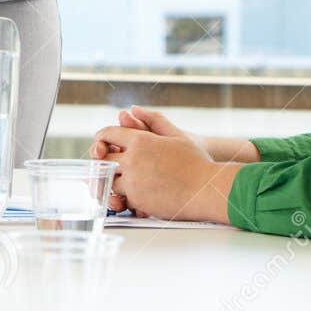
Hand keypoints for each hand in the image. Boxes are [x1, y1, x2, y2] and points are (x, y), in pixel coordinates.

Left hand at [96, 108, 256, 211]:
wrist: (208, 190)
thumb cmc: (196, 162)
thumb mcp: (176, 135)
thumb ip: (153, 120)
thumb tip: (134, 109)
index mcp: (140, 140)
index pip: (106, 134)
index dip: (102, 138)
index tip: (104, 144)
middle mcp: (132, 160)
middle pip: (102, 159)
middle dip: (104, 160)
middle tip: (111, 164)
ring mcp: (133, 182)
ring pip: (109, 181)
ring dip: (115, 180)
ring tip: (126, 180)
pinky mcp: (138, 201)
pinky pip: (122, 198)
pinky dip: (126, 196)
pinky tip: (137, 193)